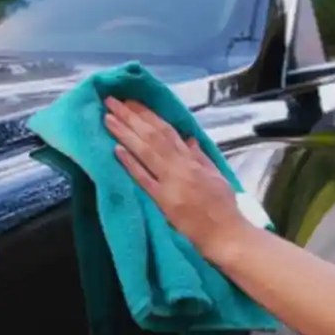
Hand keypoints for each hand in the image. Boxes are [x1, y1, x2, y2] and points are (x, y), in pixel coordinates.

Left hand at [103, 96, 252, 266]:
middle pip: (152, 136)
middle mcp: (180, 167)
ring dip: (125, 133)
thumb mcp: (216, 176)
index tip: (131, 102)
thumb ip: (199, 157)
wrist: (227, 234)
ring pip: (145, 152)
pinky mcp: (163, 201)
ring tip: (107, 118)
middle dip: (130, 116)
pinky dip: (130, 163)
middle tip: (111, 101)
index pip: (166, 131)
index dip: (147, 114)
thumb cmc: (223, 206)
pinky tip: (115, 149)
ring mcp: (170, 183)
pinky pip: (144, 179)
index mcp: (192, 160)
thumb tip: (187, 139)